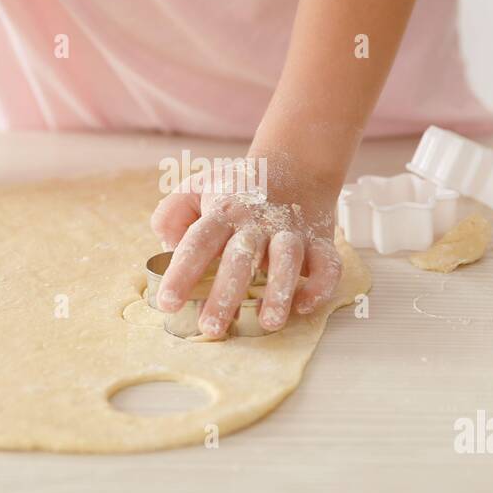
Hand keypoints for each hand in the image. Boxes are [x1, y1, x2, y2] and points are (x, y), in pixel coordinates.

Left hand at [149, 158, 343, 338]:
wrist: (296, 165)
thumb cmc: (239, 188)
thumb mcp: (198, 187)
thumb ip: (172, 212)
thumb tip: (165, 245)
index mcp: (223, 212)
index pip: (199, 241)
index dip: (182, 271)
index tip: (167, 301)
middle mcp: (257, 223)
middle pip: (240, 257)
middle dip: (225, 294)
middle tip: (210, 327)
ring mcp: (290, 232)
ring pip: (286, 260)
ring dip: (278, 291)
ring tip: (268, 323)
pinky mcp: (320, 241)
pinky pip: (327, 264)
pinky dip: (321, 285)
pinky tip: (305, 306)